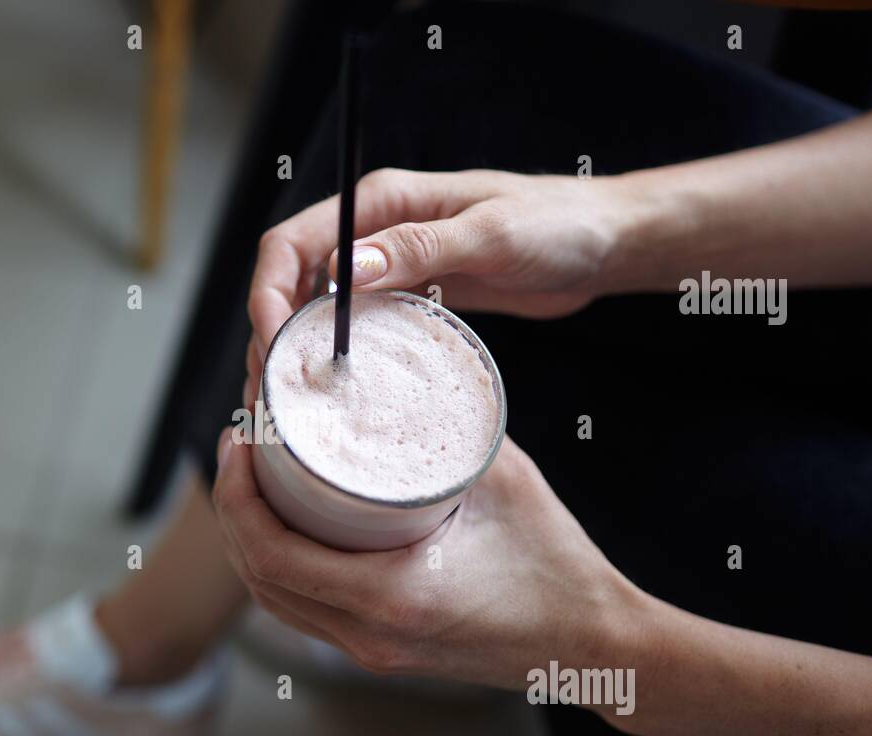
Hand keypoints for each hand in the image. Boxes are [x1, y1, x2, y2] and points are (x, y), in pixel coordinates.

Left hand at [211, 430, 645, 690]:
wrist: (592, 642)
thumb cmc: (556, 565)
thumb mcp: (500, 481)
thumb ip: (444, 429)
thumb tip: (395, 378)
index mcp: (391, 597)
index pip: (272, 552)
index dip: (236, 494)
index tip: (238, 438)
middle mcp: (368, 635)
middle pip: (258, 576)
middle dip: (233, 504)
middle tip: (238, 441)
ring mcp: (371, 650)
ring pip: (274, 598)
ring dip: (250, 535)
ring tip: (252, 474)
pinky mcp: (381, 651)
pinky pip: (304, 610)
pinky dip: (280, 565)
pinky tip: (286, 521)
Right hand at [244, 167, 640, 389]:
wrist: (602, 242)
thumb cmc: (556, 224)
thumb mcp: (490, 234)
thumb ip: (418, 248)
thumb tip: (345, 269)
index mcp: (385, 201)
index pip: (295, 241)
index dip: (269, 290)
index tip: (271, 340)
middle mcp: (377, 231)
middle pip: (294, 278)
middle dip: (271, 329)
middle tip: (270, 388)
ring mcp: (392, 266)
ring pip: (318, 306)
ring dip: (297, 347)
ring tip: (287, 399)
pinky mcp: (412, 296)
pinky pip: (359, 324)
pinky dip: (338, 353)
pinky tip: (334, 388)